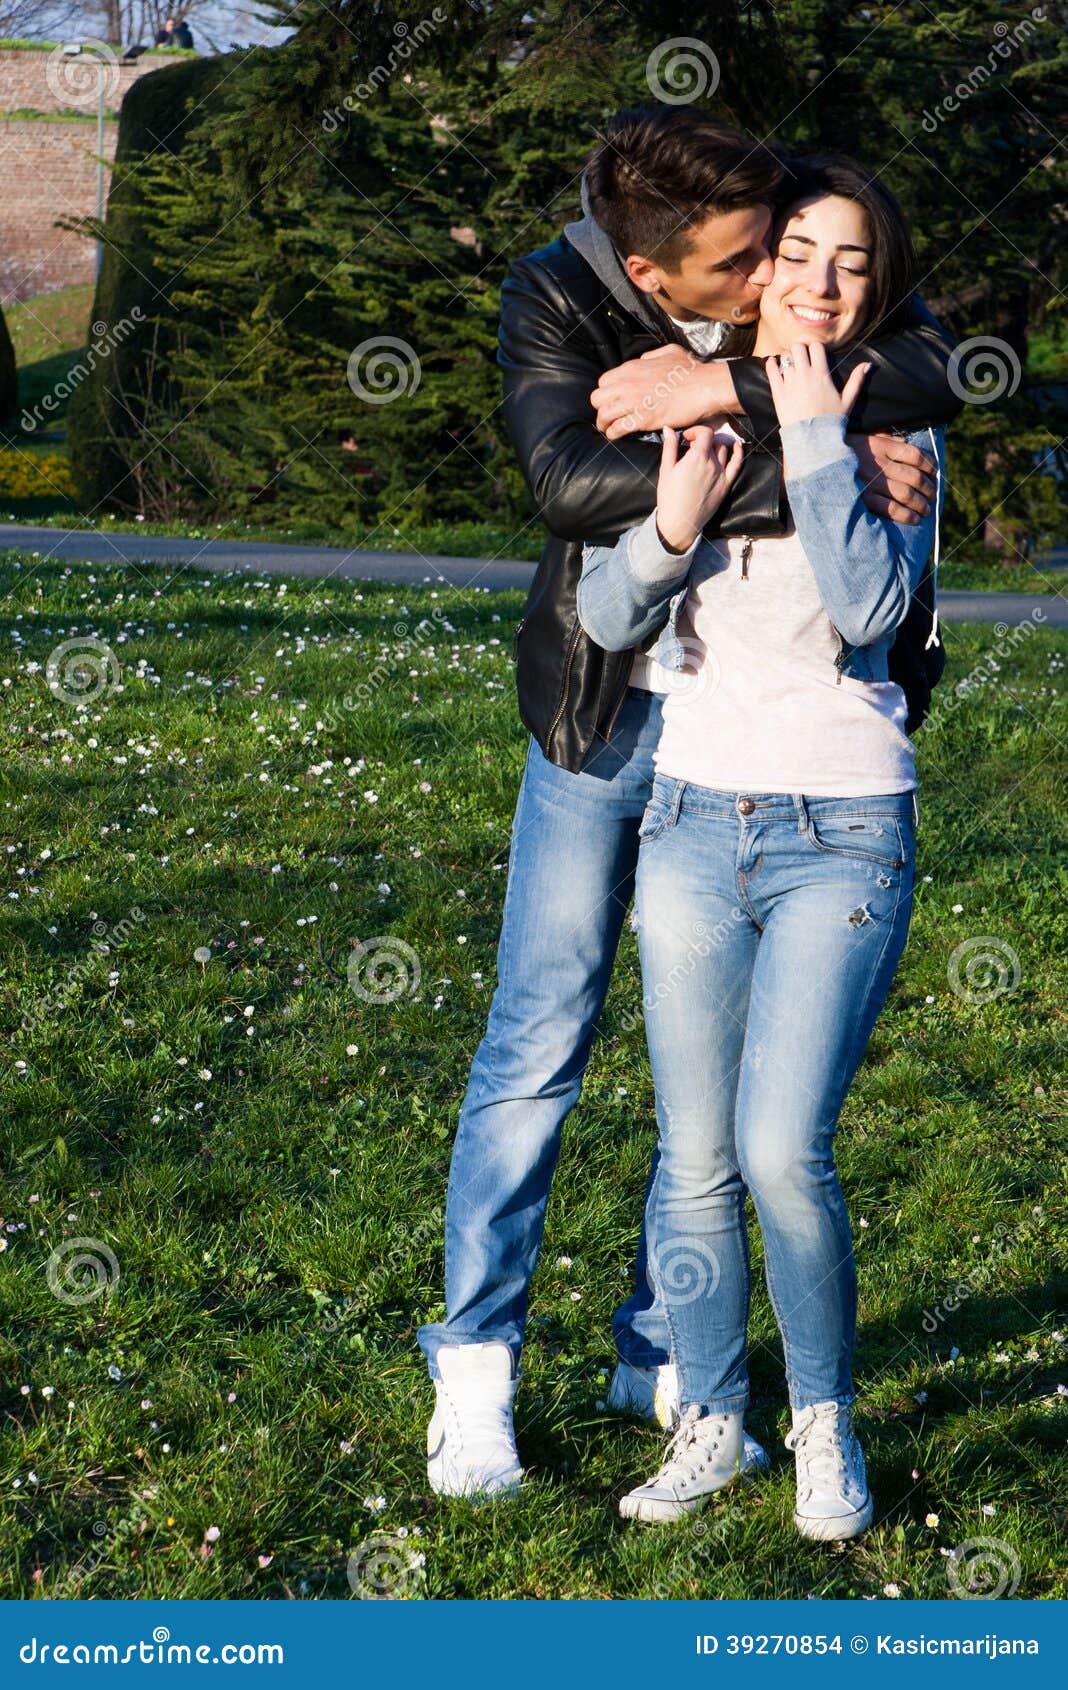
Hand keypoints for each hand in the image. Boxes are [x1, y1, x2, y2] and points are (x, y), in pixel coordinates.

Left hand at [591, 347, 734, 438]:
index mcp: (632, 368)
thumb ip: (650, 356)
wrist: (704, 387)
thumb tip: (642, 361)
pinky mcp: (642, 420)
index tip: (612, 399)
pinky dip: (613, 434)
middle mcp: (628, 384)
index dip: (606, 392)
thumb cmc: (691, 370)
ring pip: (604, 415)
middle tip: (608, 415)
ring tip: (607, 428)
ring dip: (604, 424)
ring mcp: (633, 403)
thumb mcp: (668, 352)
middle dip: (601, 407)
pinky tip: (615, 436)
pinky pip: (617, 429)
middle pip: (598, 398)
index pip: (604, 381)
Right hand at [655, 426, 743, 552]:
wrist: (680, 522)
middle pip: (713, 441)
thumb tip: (668, 429)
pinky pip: (737, 464)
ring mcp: (721, 474)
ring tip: (705, 450)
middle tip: (691, 447)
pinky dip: (738, 452)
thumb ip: (669, 447)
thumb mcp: (666, 469)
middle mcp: (712, 463)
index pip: (705, 432)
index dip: (695, 431)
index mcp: (697, 457)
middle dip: (702, 439)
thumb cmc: (669, 497)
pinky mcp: (726, 485)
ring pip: (724, 450)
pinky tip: (735, 446)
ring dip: (715, 445)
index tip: (686, 438)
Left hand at [766, 339, 870, 428]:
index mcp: (821, 374)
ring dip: (787, 357)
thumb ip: (857, 380)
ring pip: (785, 356)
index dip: (816, 348)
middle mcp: (804, 374)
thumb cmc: (831, 420)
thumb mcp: (848, 400)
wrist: (812, 439)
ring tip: (789, 364)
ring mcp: (789, 382)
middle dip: (800, 349)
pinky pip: (771, 369)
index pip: (816, 346)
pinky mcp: (778, 392)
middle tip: (801, 357)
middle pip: (798, 347)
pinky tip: (774, 364)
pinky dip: (771, 364)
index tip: (815, 354)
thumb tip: (867, 364)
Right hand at [848, 431, 935, 525]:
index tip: (935, 473)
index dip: (929, 464)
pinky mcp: (863, 499)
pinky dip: (907, 515)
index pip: (914, 454)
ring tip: (926, 510)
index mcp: (879, 445)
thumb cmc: (841, 452)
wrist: (813, 465)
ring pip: (906, 494)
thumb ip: (884, 439)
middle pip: (914, 476)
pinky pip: (891, 509)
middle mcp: (878, 463)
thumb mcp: (863, 438)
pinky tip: (914, 519)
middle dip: (928, 488)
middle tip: (933, 495)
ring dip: (921, 503)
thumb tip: (904, 444)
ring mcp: (870, 482)